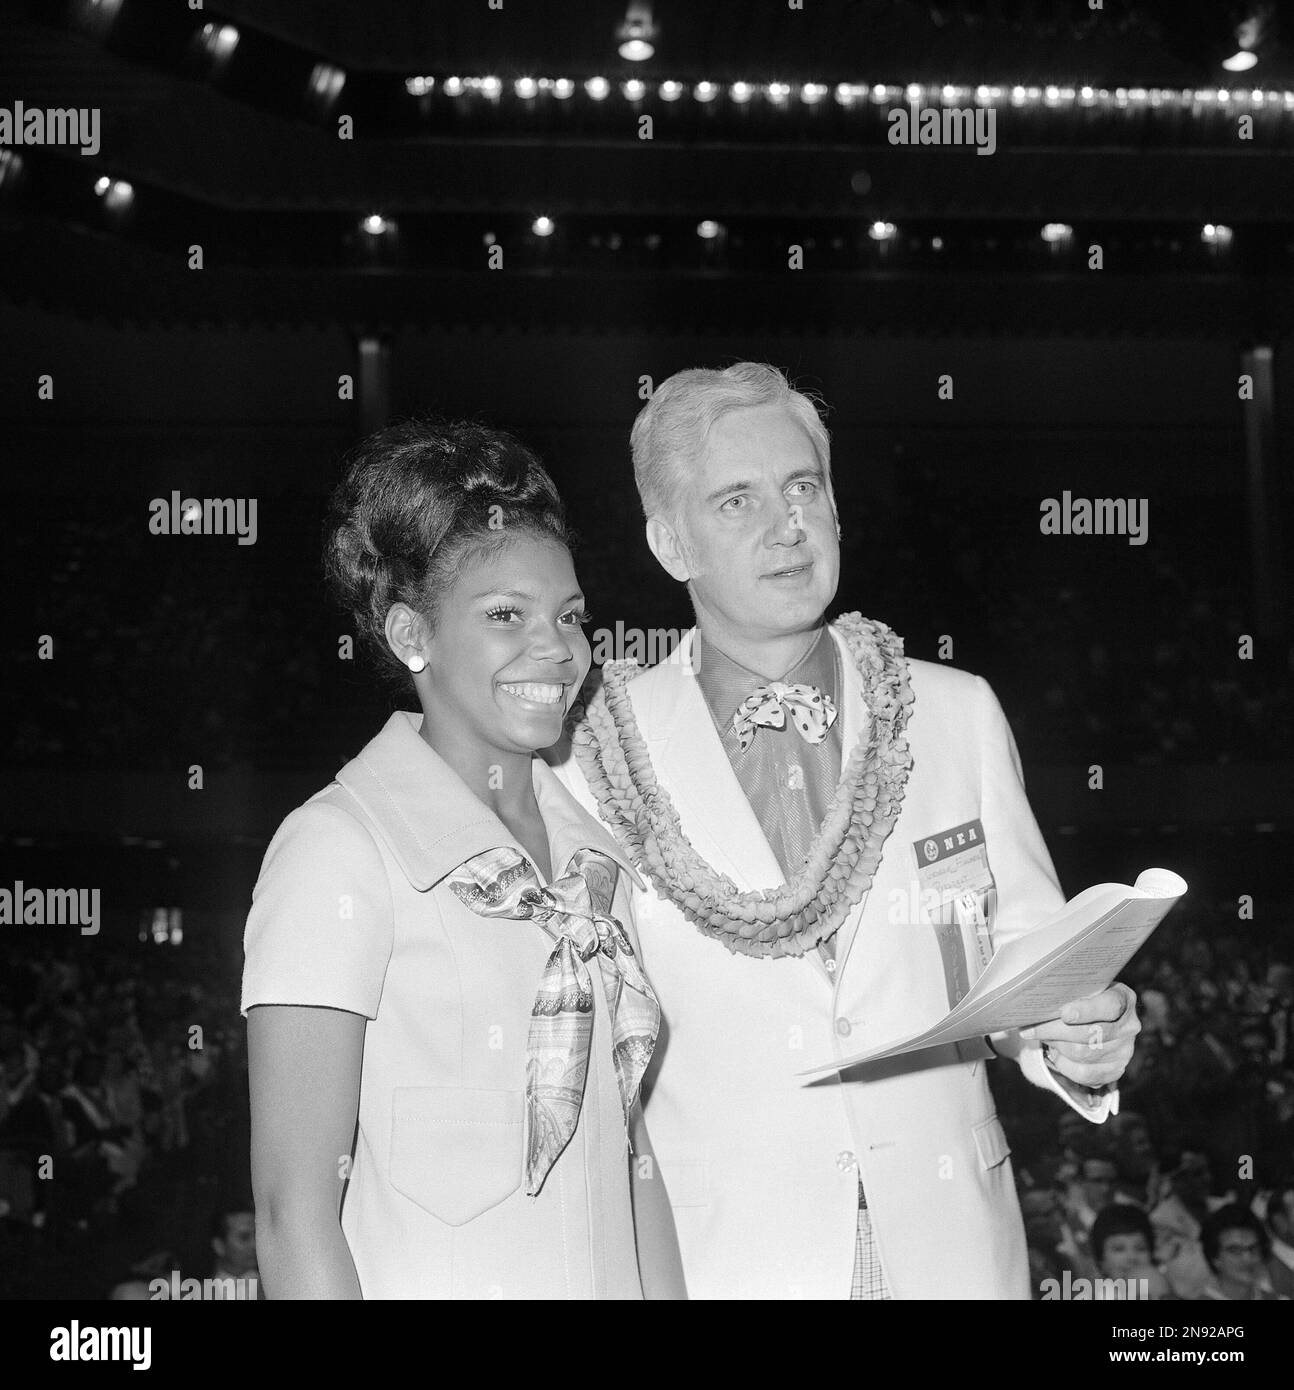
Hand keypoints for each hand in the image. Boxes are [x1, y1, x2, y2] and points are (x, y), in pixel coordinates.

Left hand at [1020, 983, 1140, 1089]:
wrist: (1095, 1019)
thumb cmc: (1082, 998)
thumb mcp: (1082, 988)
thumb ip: (1069, 992)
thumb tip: (1038, 1001)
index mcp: (1123, 998)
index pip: (1110, 1006)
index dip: (1087, 1010)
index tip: (1064, 1013)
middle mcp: (1129, 1027)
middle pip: (1091, 1033)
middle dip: (1055, 1031)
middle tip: (1030, 1028)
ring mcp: (1124, 1051)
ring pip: (1083, 1054)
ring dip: (1056, 1046)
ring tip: (1042, 1037)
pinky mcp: (1115, 1071)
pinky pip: (1084, 1074)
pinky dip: (1063, 1065)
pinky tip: (1054, 1054)